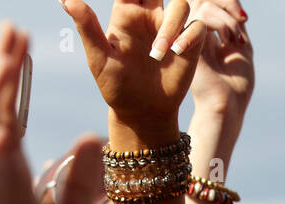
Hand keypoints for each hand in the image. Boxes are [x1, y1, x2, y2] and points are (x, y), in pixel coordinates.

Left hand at [62, 0, 205, 139]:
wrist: (142, 111)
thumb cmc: (116, 85)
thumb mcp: (99, 58)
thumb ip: (87, 27)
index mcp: (126, 14)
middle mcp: (150, 18)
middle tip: (152, 7)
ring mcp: (171, 30)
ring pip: (180, 6)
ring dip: (172, 25)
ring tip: (159, 52)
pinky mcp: (189, 46)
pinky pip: (197, 28)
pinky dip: (189, 36)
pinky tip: (177, 51)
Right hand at [190, 0, 253, 117]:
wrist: (228, 105)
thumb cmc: (237, 83)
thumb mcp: (241, 45)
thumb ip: (234, 22)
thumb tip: (235, 5)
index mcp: (206, 31)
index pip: (211, 1)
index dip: (227, 2)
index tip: (243, 19)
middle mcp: (194, 31)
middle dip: (227, 3)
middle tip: (242, 22)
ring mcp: (187, 35)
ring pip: (203, 5)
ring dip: (227, 20)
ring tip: (234, 41)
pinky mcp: (184, 42)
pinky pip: (199, 18)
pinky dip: (220, 24)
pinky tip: (228, 42)